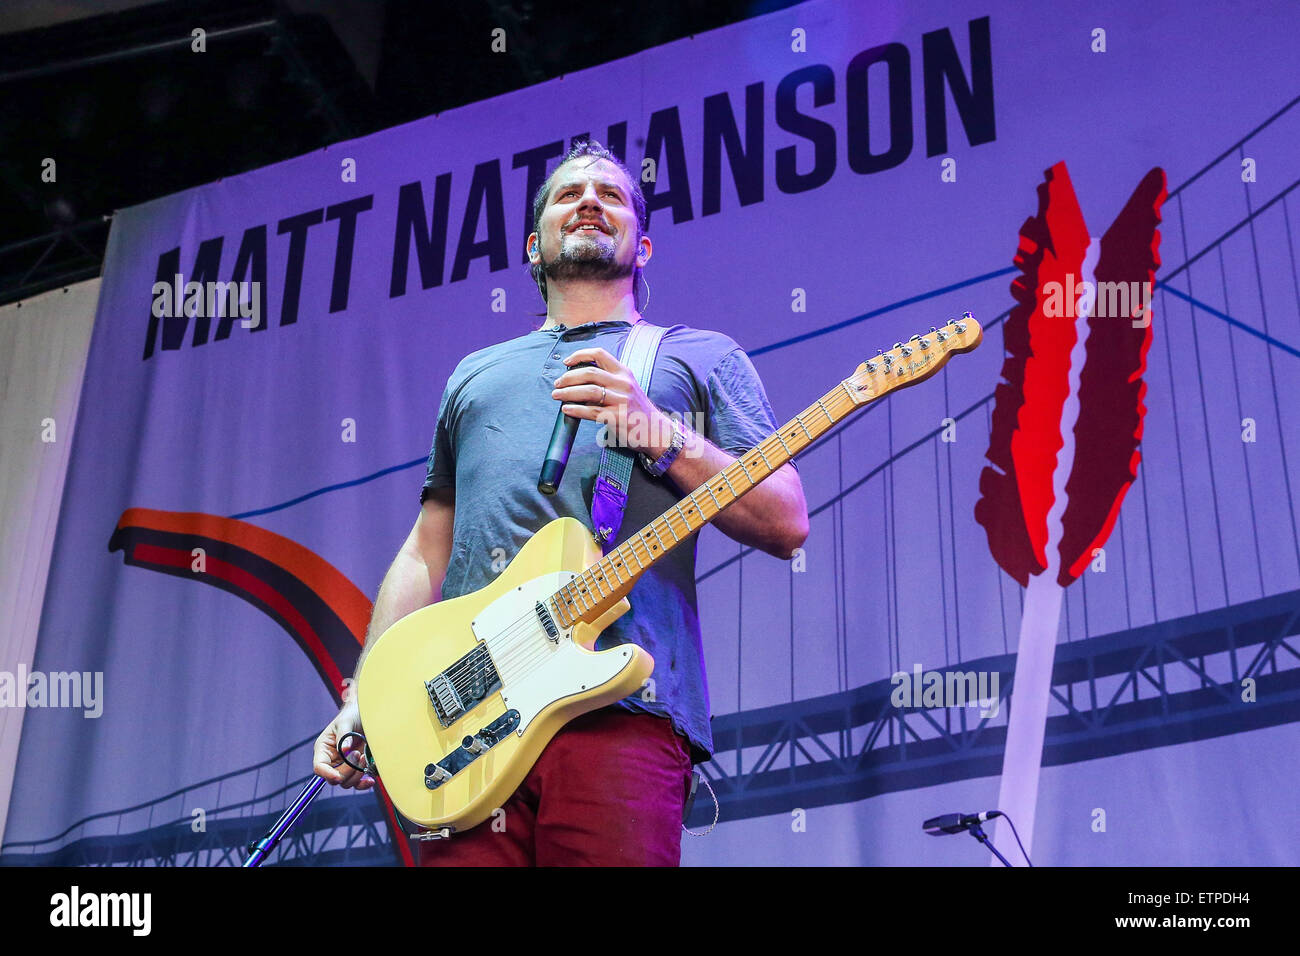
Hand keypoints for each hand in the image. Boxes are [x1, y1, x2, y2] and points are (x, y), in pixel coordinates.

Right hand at [312, 697, 374, 790]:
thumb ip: (344, 735)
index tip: (338, 776)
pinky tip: (370, 779)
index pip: (319, 767)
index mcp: (324, 749)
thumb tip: (344, 750)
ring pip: (347, 782)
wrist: (367, 714)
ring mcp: (345, 766)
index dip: (327, 774)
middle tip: (358, 754)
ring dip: (357, 774)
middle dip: (347, 770)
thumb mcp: (346, 721)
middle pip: (334, 778)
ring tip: (365, 757)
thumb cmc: (352, 714)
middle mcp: (333, 760)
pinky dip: (363, 783)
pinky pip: (358, 783)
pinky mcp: (357, 768)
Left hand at [551, 346, 673, 457]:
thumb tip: (579, 382)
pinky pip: (591, 411)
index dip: (579, 355)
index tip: (566, 363)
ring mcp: (621, 400)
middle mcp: (623, 383)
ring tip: (557, 395)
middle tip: (557, 384)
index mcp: (624, 373)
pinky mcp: (618, 417)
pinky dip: (575, 409)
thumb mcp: (627, 389)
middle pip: (590, 372)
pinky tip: (566, 409)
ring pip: (588, 391)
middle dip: (568, 377)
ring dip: (568, 392)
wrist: (656, 431)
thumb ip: (608, 382)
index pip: (599, 354)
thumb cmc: (638, 411)